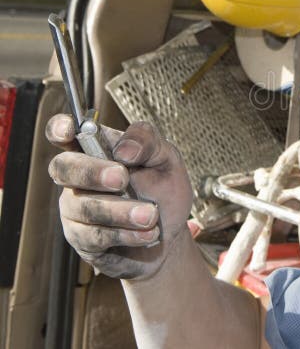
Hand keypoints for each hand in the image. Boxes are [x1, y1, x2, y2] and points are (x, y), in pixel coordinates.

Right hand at [46, 115, 192, 279]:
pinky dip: (126, 234)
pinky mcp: (82, 239)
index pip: (64, 133)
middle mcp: (79, 177)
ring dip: (120, 212)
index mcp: (97, 149)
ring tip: (151, 215)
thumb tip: (124, 150)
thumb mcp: (166, 158)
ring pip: (82, 207)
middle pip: (63, 168)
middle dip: (92, 173)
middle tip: (122, 179)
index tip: (69, 131)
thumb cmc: (163, 190)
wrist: (171, 234)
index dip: (60, 128)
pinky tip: (148, 234)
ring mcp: (76, 208)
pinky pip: (93, 237)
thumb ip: (148, 142)